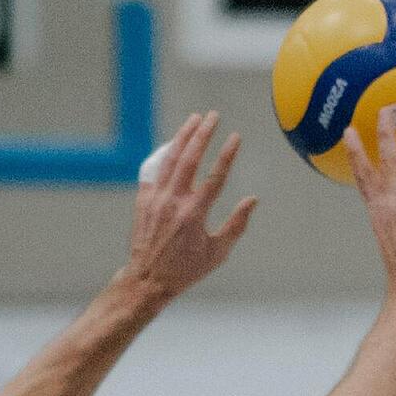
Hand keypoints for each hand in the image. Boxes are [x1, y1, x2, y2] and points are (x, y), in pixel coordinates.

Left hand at [126, 112, 257, 300]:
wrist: (148, 280)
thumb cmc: (186, 270)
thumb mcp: (217, 253)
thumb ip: (236, 225)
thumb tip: (252, 200)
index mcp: (194, 214)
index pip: (215, 176)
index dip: (227, 154)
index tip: (236, 137)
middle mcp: (173, 202)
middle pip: (189, 159)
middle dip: (202, 134)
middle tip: (213, 116)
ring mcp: (156, 199)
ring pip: (170, 159)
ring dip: (182, 136)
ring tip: (194, 119)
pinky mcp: (143, 200)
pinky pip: (154, 170)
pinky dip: (163, 155)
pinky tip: (173, 144)